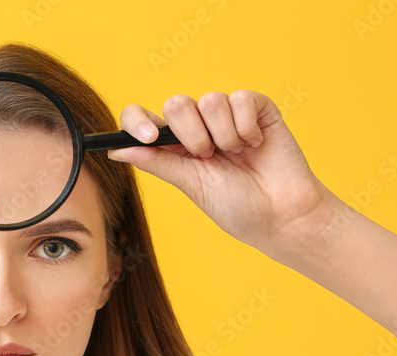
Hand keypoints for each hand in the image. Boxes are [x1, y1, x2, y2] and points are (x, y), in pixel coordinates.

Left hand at [108, 90, 331, 250]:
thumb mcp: (190, 184)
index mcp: (175, 147)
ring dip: (224, 135)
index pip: (143, 118)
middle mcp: (198, 126)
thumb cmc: (236, 206)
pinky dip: (247, 126)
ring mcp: (227, 115)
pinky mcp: (257, 108)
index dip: (139, 121)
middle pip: (176, 104)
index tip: (149, 136)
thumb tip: (116, 150)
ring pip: (210, 100)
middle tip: (210, 157)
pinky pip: (240, 98)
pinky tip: (256, 143)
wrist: (281, 215)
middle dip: (192, 135)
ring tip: (237, 154)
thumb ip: (156, 162)